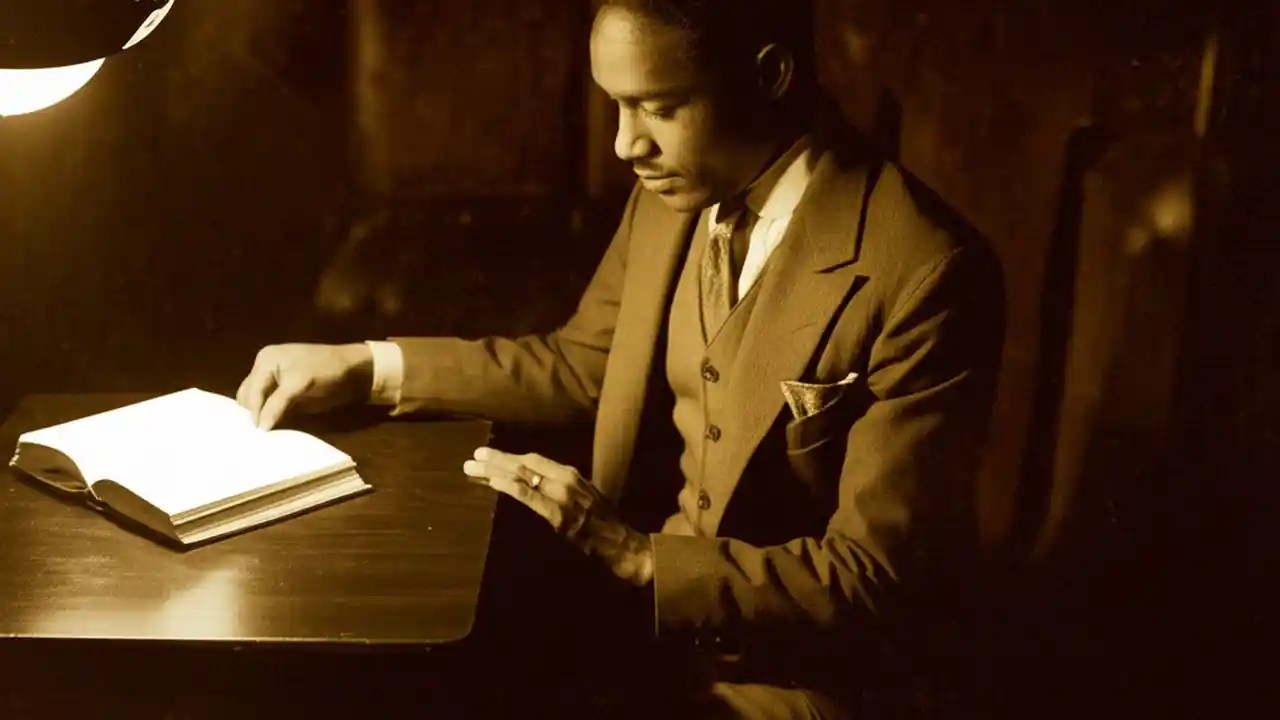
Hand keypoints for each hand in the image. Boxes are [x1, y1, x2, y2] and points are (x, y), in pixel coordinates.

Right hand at [236, 343, 373, 429]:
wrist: (354, 370)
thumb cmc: (326, 371)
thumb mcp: (299, 385)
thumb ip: (277, 404)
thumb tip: (260, 428)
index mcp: (265, 360)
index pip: (251, 392)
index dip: (255, 413)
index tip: (258, 435)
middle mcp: (265, 368)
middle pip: (248, 396)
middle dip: (252, 414)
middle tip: (256, 436)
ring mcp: (274, 379)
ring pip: (257, 401)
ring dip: (259, 416)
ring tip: (263, 434)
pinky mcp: (285, 391)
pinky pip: (270, 405)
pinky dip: (270, 416)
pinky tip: (272, 427)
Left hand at [463, 448, 653, 587]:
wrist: (621, 543)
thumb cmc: (603, 524)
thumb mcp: (584, 497)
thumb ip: (561, 490)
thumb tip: (536, 486)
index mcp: (571, 473)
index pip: (534, 460)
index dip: (510, 456)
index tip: (489, 454)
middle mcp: (566, 479)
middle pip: (524, 464)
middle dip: (497, 459)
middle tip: (474, 456)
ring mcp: (561, 495)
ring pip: (523, 476)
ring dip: (495, 470)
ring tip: (473, 467)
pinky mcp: (557, 514)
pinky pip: (529, 496)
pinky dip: (509, 487)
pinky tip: (493, 482)